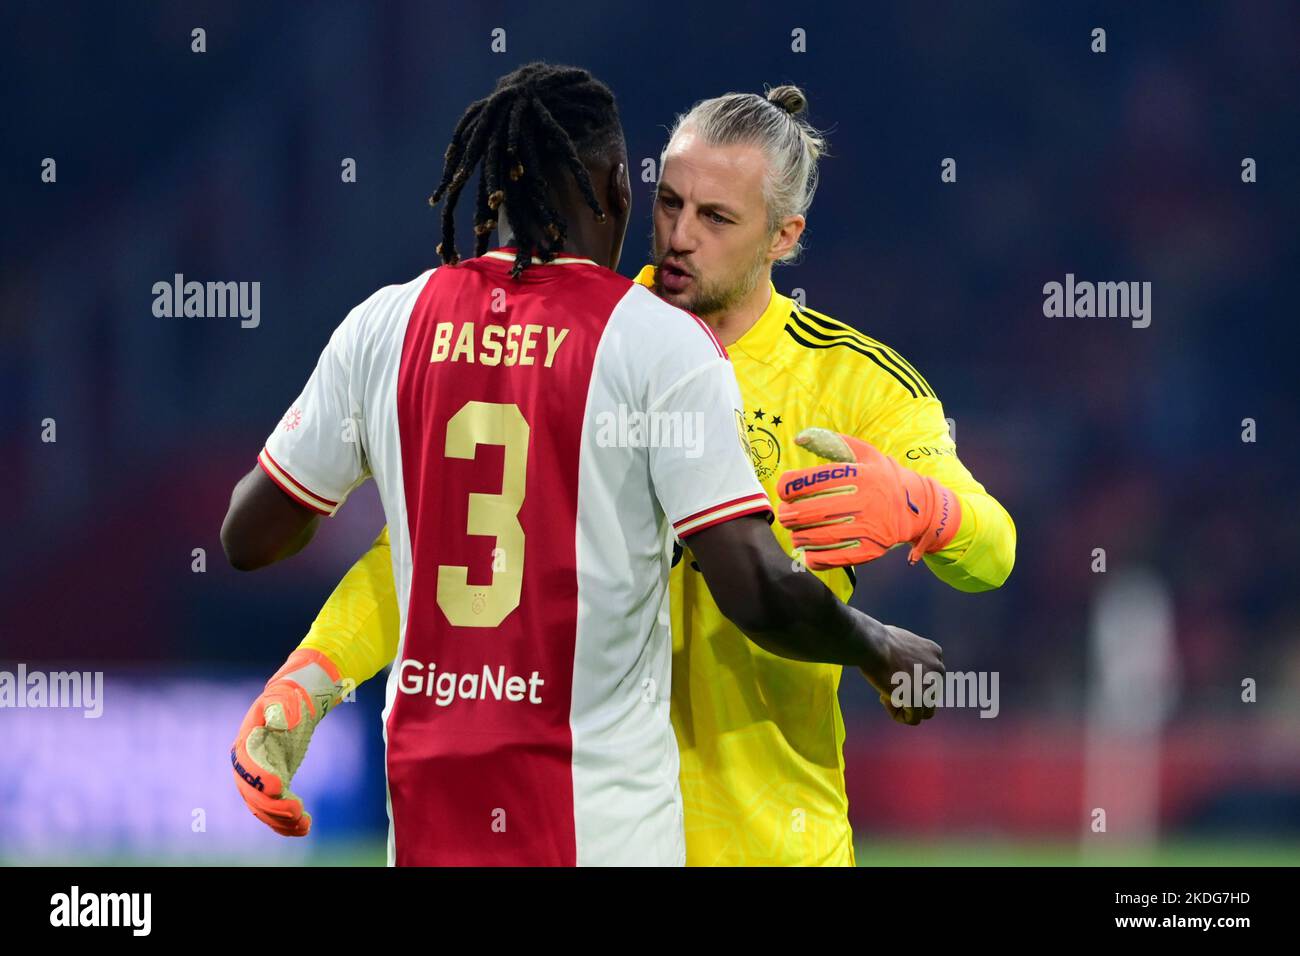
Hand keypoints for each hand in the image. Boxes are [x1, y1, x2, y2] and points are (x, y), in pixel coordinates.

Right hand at [230, 648, 342, 835]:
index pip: (248, 767)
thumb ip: (280, 707)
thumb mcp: (282, 698)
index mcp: (245, 745)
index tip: (279, 787)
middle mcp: (246, 768)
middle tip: (297, 811)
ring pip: (263, 809)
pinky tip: (304, 828)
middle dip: (273, 806)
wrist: (287, 708)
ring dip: (282, 821)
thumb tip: (281, 719)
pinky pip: (274, 812)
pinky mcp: (271, 790)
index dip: (260, 778)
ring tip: (305, 824)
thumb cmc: (284, 701)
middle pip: (253, 794)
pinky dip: (286, 824)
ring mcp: (257, 782)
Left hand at [776, 427, 960, 569]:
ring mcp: (868, 528)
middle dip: (789, 515)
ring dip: (799, 537)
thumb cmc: (882, 477)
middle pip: (811, 512)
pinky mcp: (871, 550)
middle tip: (785, 515)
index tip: (784, 491)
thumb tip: (799, 439)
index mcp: (860, 475)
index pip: (812, 481)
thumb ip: (831, 442)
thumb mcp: (864, 453)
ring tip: (796, 533)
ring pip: (818, 537)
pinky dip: (814, 557)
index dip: (788, 487)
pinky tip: (808, 552)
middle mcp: (864, 501)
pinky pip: (833, 558)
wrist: (917, 508)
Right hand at [860, 623, 943, 725]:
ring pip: (924, 711)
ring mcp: (931, 685)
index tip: (892, 675)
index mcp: (935, 653)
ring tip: (886, 696)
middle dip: (909, 695)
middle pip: (929, 695)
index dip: (910, 681)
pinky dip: (898, 715)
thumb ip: (908, 655)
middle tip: (887, 687)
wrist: (872, 644)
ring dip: (906, 707)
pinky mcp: (919, 699)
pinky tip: (884, 698)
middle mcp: (938, 668)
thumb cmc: (876, 639)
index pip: (930, 678)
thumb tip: (902, 667)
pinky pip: (913, 719)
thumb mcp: (899, 642)